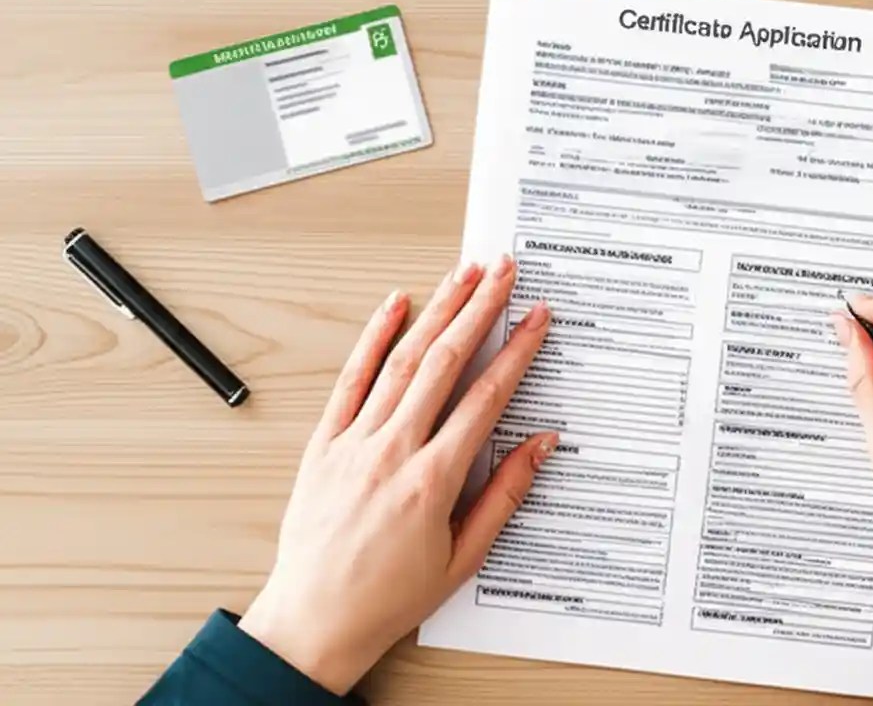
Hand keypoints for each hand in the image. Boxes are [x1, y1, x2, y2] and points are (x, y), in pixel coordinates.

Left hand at [239, 256, 555, 694]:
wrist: (315, 619)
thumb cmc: (388, 597)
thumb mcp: (463, 556)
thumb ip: (504, 495)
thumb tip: (539, 445)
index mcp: (431, 482)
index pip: (486, 398)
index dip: (516, 351)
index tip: (536, 319)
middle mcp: (392, 451)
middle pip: (445, 363)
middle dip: (480, 309)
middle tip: (503, 271)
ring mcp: (353, 443)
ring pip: (402, 360)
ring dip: (436, 311)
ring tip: (462, 274)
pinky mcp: (324, 443)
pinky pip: (351, 379)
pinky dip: (374, 338)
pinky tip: (394, 306)